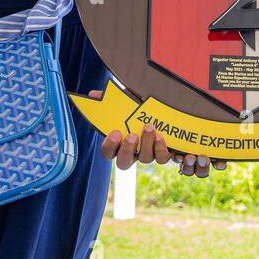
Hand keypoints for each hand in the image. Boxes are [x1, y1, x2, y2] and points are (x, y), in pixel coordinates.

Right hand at [87, 90, 225, 175]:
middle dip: (128, 150)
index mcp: (119, 143)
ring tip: (150, 128)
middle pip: (125, 163)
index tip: (115, 132)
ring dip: (147, 146)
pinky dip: (164, 149)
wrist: (166, 106)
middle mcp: (133, 153)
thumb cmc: (140, 105)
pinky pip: (164, 158)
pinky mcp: (166, 151)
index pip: (108, 153)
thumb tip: (92, 95)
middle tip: (131, 135)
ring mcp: (150, 154)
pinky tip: (163, 136)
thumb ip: (109, 100)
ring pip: (147, 160)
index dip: (109, 146)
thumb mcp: (125, 100)